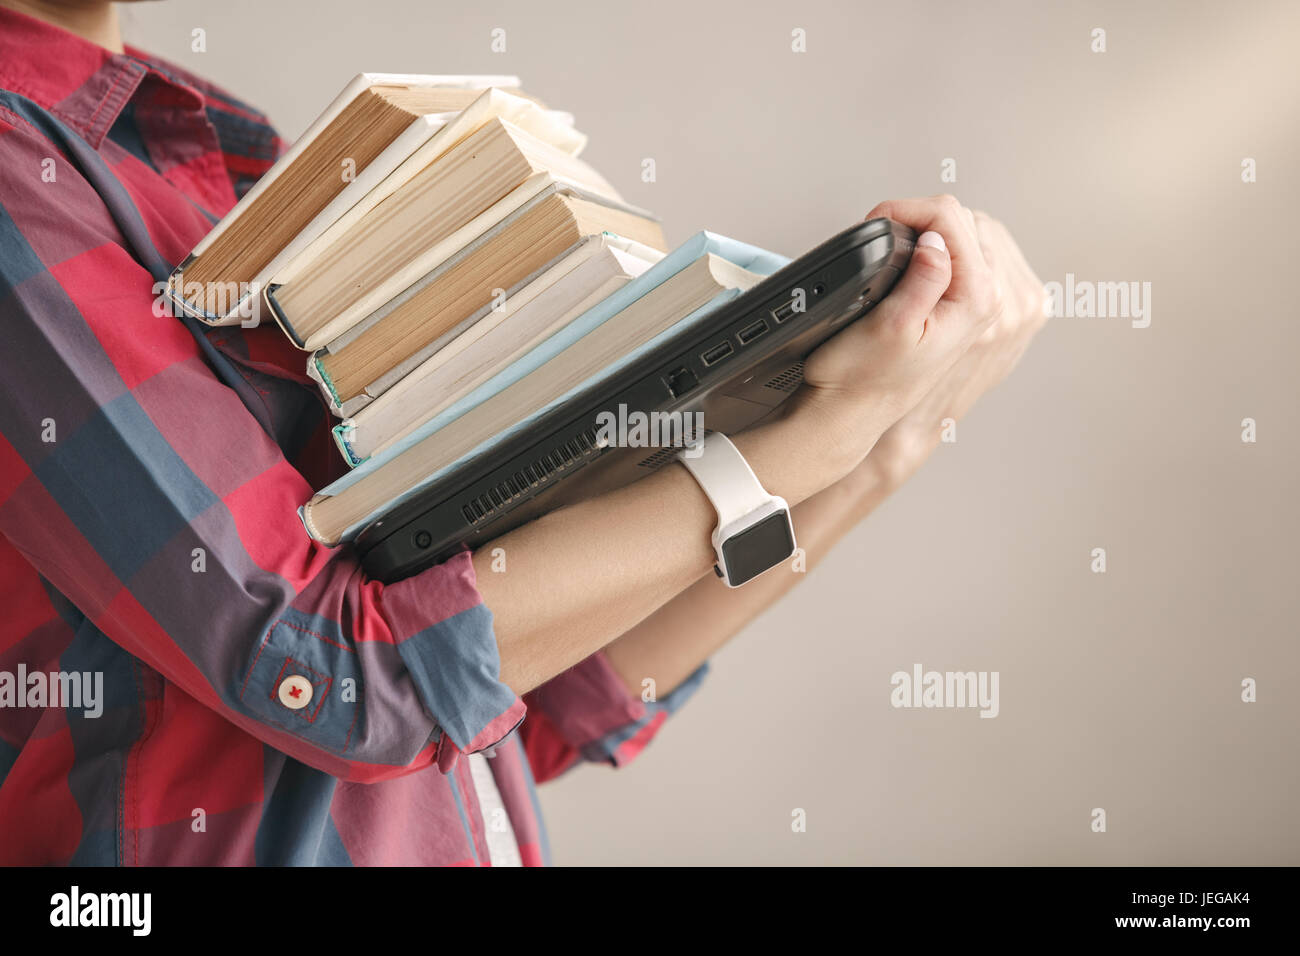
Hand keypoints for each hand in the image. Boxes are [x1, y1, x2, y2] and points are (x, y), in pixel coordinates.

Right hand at [788, 195, 1003, 476]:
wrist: (858, 413)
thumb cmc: (860, 378)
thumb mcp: (888, 326)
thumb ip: (922, 279)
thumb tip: (936, 241)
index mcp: (977, 301)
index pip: (952, 218)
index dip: (906, 210)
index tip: (875, 221)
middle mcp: (995, 303)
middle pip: (968, 221)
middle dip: (923, 220)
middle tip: (884, 235)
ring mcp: (992, 308)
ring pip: (974, 236)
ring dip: (937, 232)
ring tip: (900, 248)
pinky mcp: (981, 311)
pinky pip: (976, 258)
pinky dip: (949, 251)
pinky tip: (923, 263)